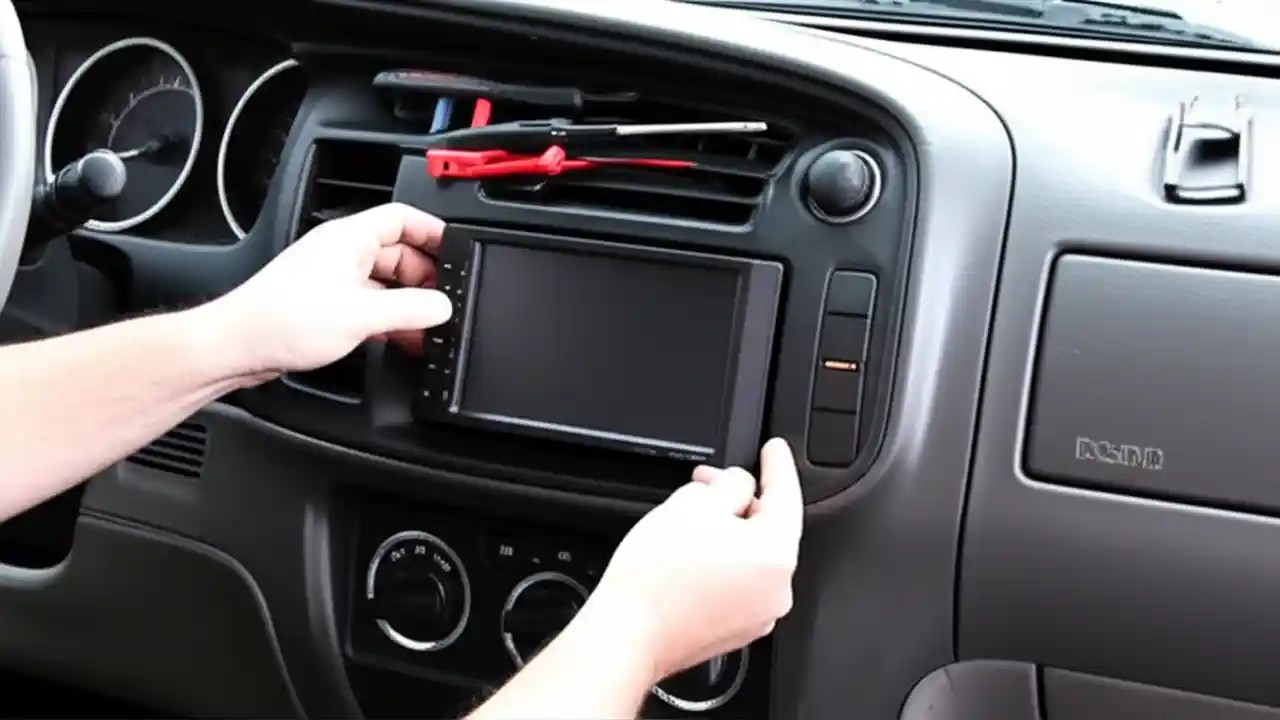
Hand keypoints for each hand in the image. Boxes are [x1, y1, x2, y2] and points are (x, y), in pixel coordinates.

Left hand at [204, 203, 452, 376]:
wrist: (238, 346)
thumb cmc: (281, 320)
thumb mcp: (361, 315)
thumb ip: (410, 310)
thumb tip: (443, 306)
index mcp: (349, 238)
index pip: (403, 217)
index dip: (433, 231)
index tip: (456, 251)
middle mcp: (341, 253)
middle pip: (398, 252)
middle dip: (424, 276)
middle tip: (444, 300)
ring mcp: (333, 278)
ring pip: (385, 281)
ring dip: (407, 302)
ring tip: (427, 326)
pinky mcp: (326, 303)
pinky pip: (370, 303)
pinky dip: (389, 318)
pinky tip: (400, 338)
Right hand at [586, 438, 803, 683]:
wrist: (629, 633)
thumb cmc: (656, 577)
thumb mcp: (695, 504)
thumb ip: (730, 484)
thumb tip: (739, 487)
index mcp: (776, 555)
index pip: (787, 496)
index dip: (777, 465)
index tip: (774, 450)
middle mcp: (776, 589)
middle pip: (767, 527)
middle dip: (737, 500)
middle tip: (707, 482)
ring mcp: (757, 613)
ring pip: (750, 555)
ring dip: (727, 531)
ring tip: (689, 518)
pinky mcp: (735, 628)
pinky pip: (738, 582)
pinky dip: (722, 562)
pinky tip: (691, 552)